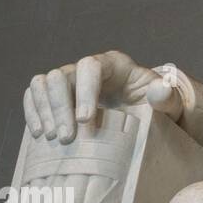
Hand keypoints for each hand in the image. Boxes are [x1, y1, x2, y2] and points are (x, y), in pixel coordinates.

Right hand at [23, 50, 183, 144]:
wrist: (145, 115)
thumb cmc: (156, 107)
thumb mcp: (169, 104)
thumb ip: (167, 98)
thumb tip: (160, 90)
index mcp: (114, 64)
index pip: (90, 67)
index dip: (85, 91)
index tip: (86, 120)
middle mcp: (87, 67)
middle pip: (61, 75)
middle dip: (60, 107)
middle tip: (67, 138)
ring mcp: (70, 80)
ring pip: (43, 82)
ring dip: (44, 110)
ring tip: (53, 137)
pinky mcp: (57, 94)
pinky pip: (35, 94)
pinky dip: (33, 112)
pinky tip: (39, 134)